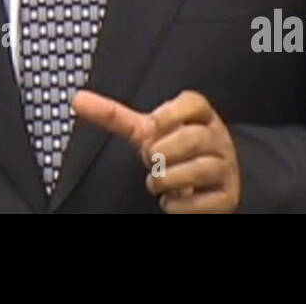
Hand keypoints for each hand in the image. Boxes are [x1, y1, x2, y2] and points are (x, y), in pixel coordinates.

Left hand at [72, 88, 239, 212]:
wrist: (212, 180)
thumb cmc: (175, 148)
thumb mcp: (147, 130)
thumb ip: (114, 116)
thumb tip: (77, 99)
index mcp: (200, 115)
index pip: (194, 102)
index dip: (169, 115)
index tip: (149, 128)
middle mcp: (218, 138)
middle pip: (195, 137)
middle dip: (164, 151)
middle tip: (149, 160)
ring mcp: (226, 167)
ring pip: (202, 168)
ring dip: (169, 179)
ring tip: (155, 182)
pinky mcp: (227, 197)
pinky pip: (207, 201)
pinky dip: (181, 205)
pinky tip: (169, 201)